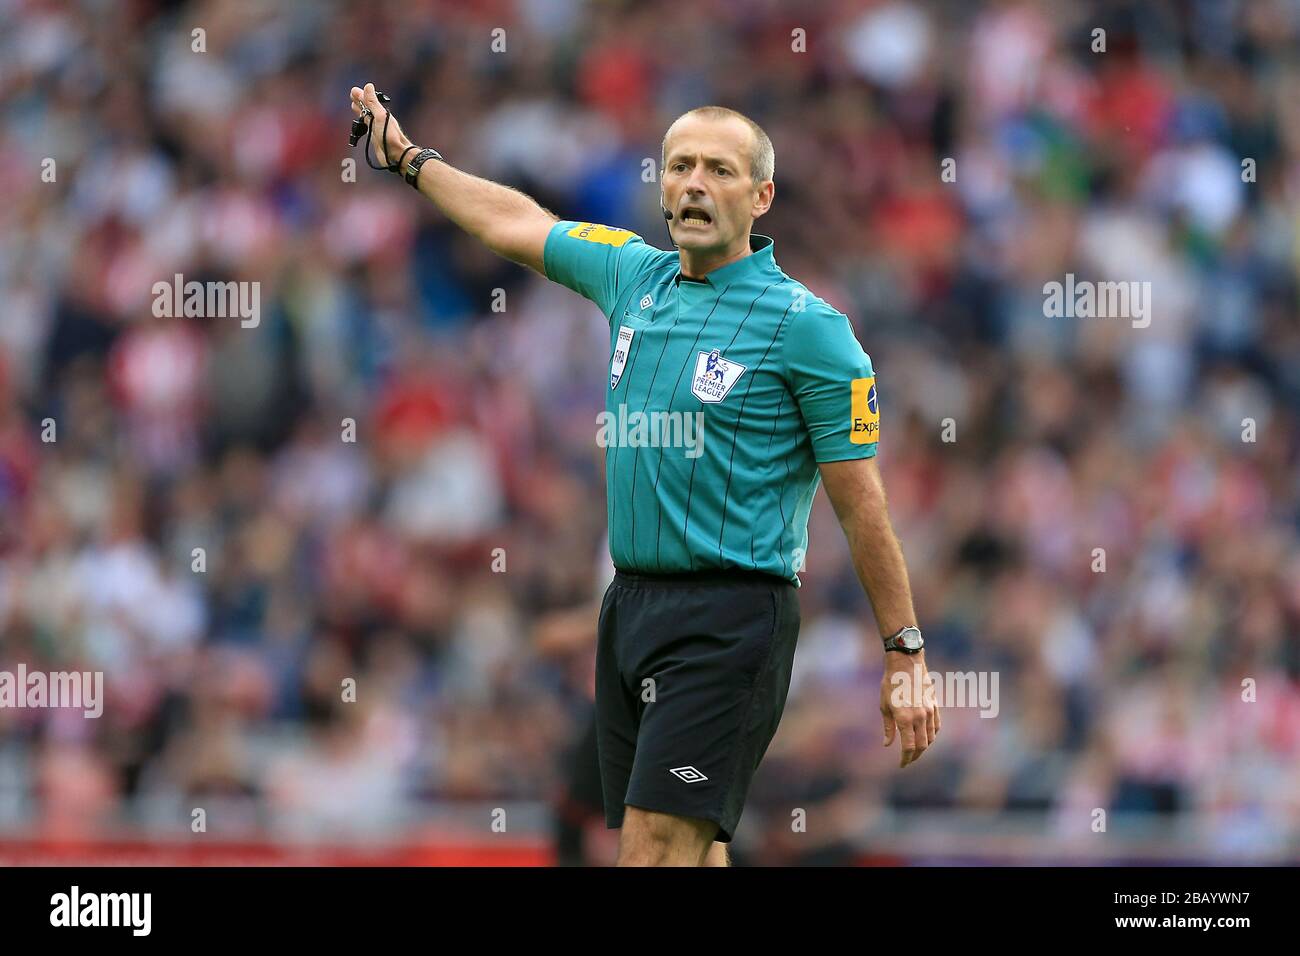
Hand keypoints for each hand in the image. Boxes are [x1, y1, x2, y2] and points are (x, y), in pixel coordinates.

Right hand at [349, 82, 411, 167]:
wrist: (397, 156)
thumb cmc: (390, 137)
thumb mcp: (380, 117)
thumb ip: (373, 103)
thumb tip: (368, 86)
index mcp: (380, 113)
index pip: (368, 101)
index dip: (360, 96)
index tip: (353, 91)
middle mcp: (378, 120)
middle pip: (367, 108)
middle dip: (359, 101)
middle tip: (352, 95)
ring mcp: (377, 129)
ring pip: (366, 117)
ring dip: (360, 111)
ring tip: (354, 106)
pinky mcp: (375, 138)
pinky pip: (367, 128)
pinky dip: (362, 124)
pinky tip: (362, 126)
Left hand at [880, 650, 939, 767]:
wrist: (906, 663)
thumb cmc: (891, 683)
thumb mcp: (884, 706)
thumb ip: (888, 727)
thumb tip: (888, 744)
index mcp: (905, 718)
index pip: (908, 747)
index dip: (905, 759)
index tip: (901, 765)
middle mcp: (919, 717)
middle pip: (921, 746)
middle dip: (914, 756)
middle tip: (908, 761)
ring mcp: (929, 711)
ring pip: (931, 737)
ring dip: (924, 747)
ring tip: (915, 751)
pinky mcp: (935, 705)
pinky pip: (937, 726)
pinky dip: (932, 735)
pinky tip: (926, 738)